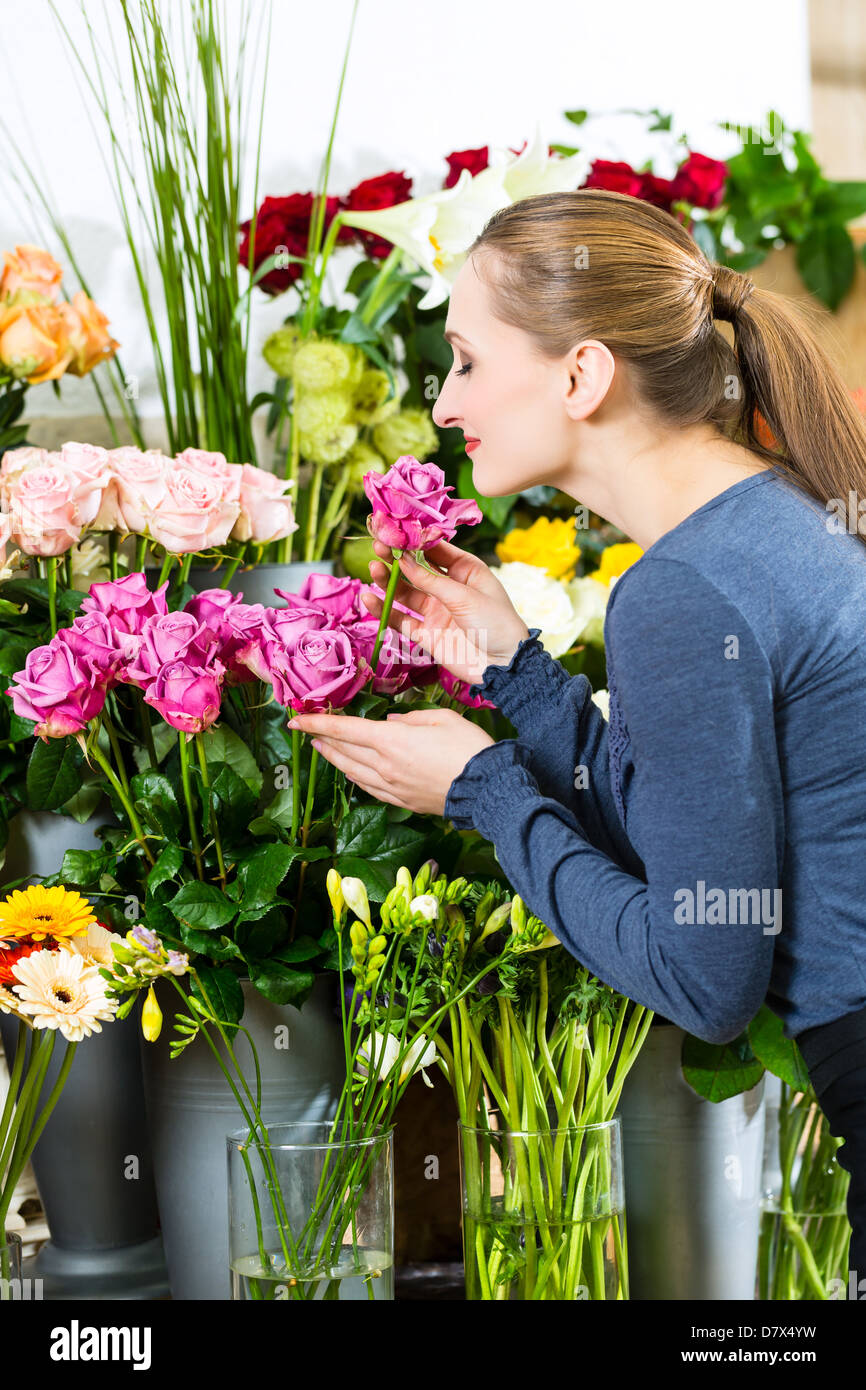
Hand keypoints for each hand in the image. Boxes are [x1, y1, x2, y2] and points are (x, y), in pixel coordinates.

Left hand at [286, 707, 494, 815]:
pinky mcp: (402, 801)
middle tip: (308, 731)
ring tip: (322, 749)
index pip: (344, 729)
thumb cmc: (469, 747)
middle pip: (343, 750)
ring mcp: (392, 786)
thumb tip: (392, 722)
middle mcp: (385, 765)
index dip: (316, 722)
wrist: (488, 789)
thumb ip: (411, 718)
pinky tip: (351, 772)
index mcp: (392, 739)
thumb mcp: (442, 718)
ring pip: (352, 771)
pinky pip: (369, 788)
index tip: (295, 719)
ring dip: (334, 758)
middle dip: (322, 739)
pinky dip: (354, 777)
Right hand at [361, 538, 529, 686]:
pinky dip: (384, 609)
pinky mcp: (426, 634)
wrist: (503, 667)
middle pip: (417, 570)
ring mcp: (436, 611)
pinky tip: (369, 598)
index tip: (395, 531)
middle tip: (378, 546)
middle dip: (397, 558)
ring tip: (373, 569)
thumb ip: (431, 580)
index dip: (416, 541)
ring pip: (406, 593)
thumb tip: (402, 558)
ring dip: (389, 581)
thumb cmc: (496, 624)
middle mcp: (449, 589)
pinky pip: (400, 619)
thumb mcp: (465, 596)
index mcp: (466, 572)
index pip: (437, 550)